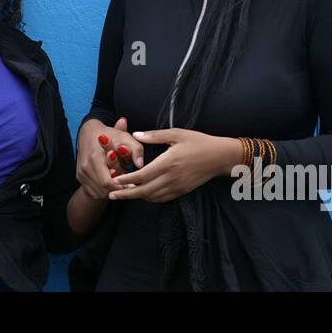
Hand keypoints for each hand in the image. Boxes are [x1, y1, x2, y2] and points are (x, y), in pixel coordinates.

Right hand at [76, 117, 142, 199]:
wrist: (88, 134)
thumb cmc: (110, 136)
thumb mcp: (125, 138)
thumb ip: (135, 149)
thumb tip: (140, 164)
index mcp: (95, 157)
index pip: (108, 182)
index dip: (121, 186)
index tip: (131, 185)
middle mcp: (85, 166)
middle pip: (104, 189)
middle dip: (117, 188)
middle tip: (127, 184)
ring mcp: (81, 173)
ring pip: (99, 192)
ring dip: (110, 190)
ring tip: (118, 180)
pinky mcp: (79, 177)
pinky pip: (93, 191)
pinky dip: (103, 190)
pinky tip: (110, 180)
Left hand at [107, 129, 236, 202]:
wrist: (220, 157)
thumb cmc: (198, 142)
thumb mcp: (176, 134)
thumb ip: (154, 136)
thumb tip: (135, 135)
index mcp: (168, 162)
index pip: (142, 175)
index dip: (126, 180)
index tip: (114, 180)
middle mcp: (171, 178)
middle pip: (144, 191)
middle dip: (126, 194)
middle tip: (112, 195)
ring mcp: (177, 187)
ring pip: (152, 197)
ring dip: (137, 197)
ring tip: (124, 194)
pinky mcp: (183, 191)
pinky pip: (163, 198)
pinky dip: (150, 198)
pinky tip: (143, 194)